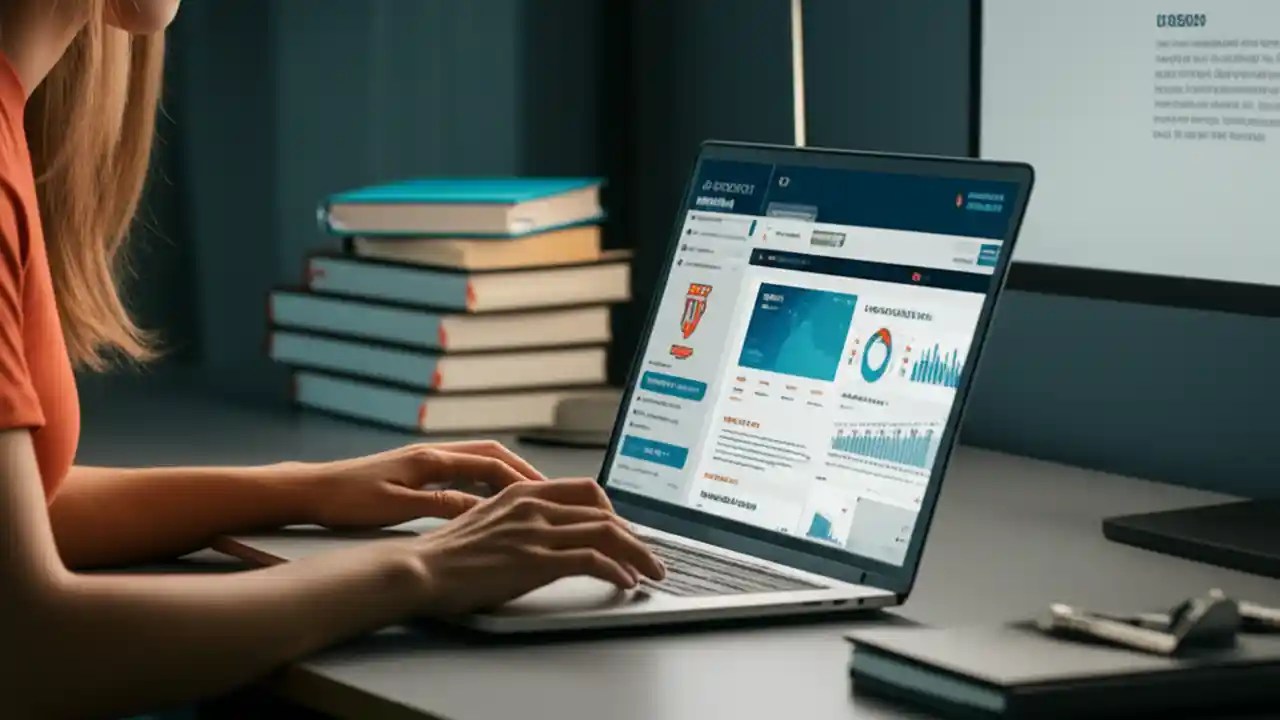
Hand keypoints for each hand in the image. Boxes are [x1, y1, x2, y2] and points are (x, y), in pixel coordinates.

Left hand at [298, 441, 545, 529]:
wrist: (311, 490)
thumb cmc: (346, 500)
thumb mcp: (395, 508)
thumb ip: (439, 505)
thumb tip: (480, 507)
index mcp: (430, 460)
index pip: (489, 464)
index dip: (519, 478)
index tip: (544, 494)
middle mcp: (431, 453)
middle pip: (489, 453)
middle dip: (520, 469)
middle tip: (547, 489)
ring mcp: (423, 460)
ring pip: (476, 459)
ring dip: (504, 473)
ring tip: (527, 494)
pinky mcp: (415, 470)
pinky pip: (461, 470)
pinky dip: (483, 479)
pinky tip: (488, 497)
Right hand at [407, 477, 665, 615]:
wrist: (422, 568)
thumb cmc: (448, 553)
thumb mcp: (488, 520)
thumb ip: (520, 520)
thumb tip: (547, 536)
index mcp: (524, 492)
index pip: (586, 490)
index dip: (613, 511)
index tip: (625, 531)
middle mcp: (535, 505)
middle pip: (604, 513)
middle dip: (635, 536)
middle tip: (648, 556)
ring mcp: (537, 531)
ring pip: (607, 534)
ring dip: (637, 555)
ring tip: (650, 572)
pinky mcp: (537, 560)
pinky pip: (592, 560)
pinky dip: (616, 571)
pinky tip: (625, 582)